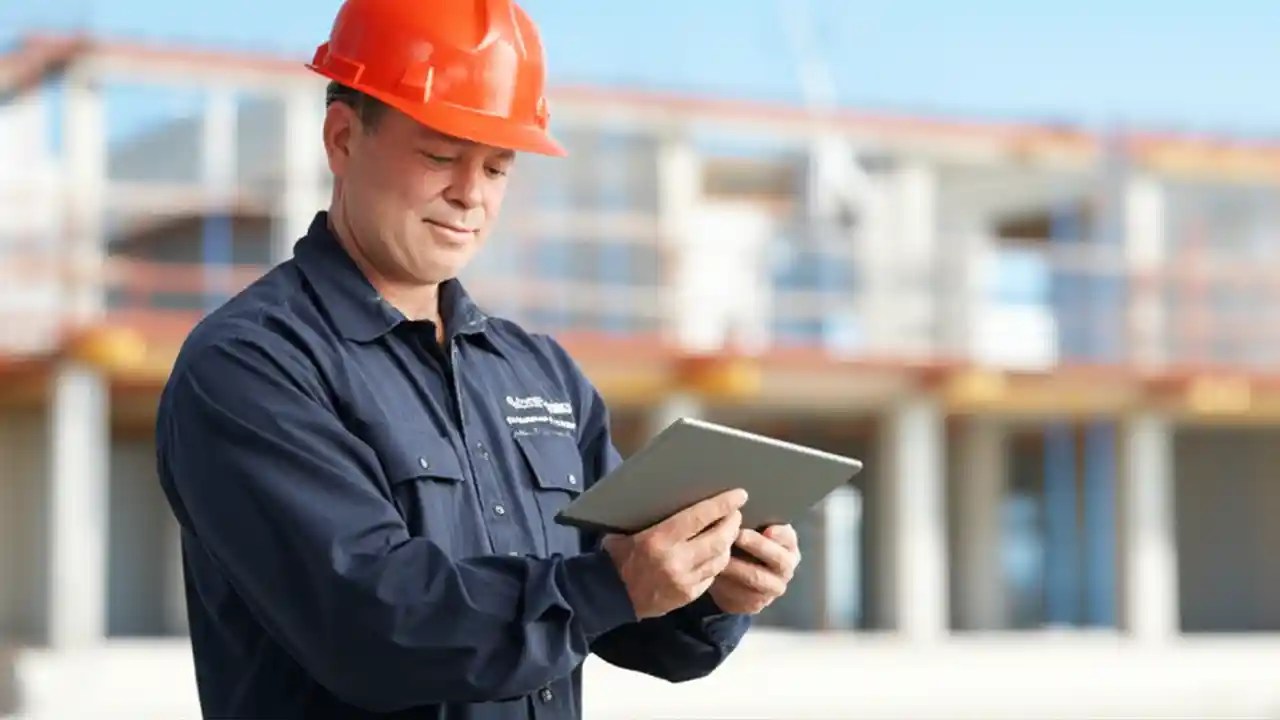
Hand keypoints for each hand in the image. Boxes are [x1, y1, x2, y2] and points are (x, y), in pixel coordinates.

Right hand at [602, 489, 746, 619]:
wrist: (609, 595)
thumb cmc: (618, 556)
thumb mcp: (630, 530)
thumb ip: (655, 518)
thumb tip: (679, 496)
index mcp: (658, 539)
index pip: (699, 517)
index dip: (722, 504)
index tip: (739, 495)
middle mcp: (675, 560)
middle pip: (718, 539)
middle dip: (732, 524)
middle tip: (736, 514)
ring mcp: (684, 581)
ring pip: (720, 559)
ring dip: (728, 543)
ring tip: (728, 532)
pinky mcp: (687, 595)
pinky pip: (712, 576)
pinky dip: (717, 563)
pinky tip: (715, 554)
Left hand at [707, 524, 800, 614]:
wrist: (739, 581)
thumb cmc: (745, 547)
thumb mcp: (753, 532)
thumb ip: (753, 521)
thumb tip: (738, 507)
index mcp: (788, 545)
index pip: (789, 538)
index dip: (780, 534)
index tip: (767, 529)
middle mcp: (786, 567)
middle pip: (778, 558)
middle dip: (758, 546)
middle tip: (738, 535)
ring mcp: (774, 587)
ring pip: (757, 578)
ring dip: (738, 566)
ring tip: (721, 556)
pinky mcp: (757, 603)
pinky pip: (743, 595)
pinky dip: (728, 584)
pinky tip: (716, 574)